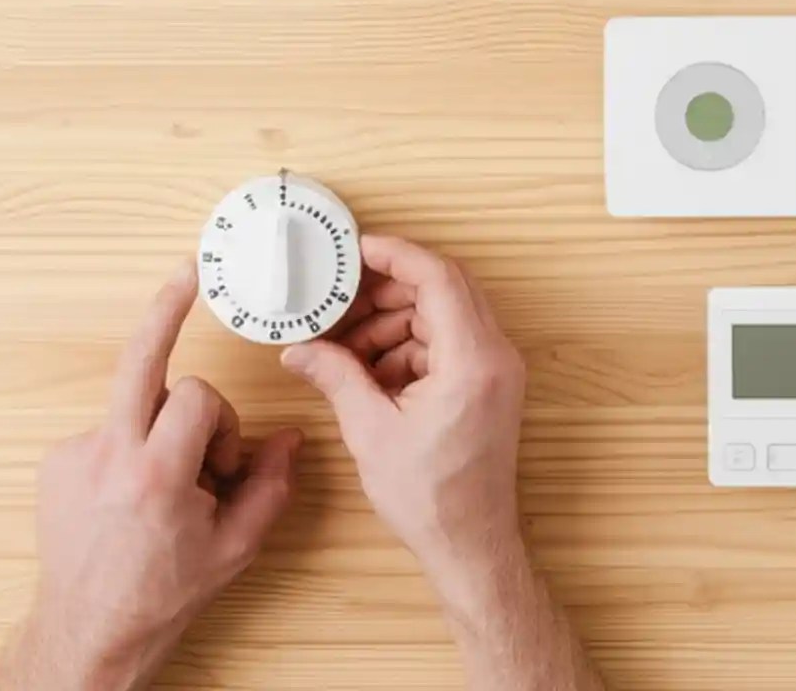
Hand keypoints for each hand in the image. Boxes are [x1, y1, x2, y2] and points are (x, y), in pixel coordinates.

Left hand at [0, 262, 300, 690]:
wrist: (89, 629)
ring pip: (134, 406)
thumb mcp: (234, 547)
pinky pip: (109, 432)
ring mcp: (75, 454)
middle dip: (164, 310)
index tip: (223, 456)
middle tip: (185, 273)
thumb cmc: (162, 595)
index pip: (198, 396)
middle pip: (138, 359)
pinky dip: (130, 450)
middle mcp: (108, 454)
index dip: (222, 421)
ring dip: (160, 429)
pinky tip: (133, 497)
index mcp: (155, 474)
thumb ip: (270, 486)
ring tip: (166, 488)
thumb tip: (293, 440)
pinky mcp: (56, 462)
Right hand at [280, 235, 526, 586]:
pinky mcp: (488, 385)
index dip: (394, 255)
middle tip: (340, 302)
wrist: (470, 545)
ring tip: (347, 349)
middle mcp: (495, 357)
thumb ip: (335, 377)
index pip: (438, 278)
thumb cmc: (432, 500)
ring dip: (394, 321)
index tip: (355, 250)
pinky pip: (447, 342)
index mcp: (472, 362)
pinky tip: (369, 372)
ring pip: (442, 315)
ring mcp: (497, 370)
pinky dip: (408, 346)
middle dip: (387, 290)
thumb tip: (299, 349)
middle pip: (443, 289)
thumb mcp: (370, 432)